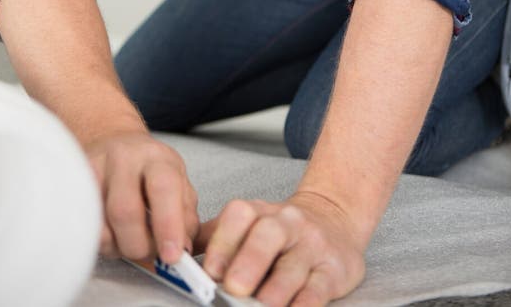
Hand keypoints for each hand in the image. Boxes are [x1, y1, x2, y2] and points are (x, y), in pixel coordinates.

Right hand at [87, 131, 198, 263]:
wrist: (115, 144)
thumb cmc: (150, 171)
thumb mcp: (179, 184)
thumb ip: (186, 217)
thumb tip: (181, 249)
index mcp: (157, 158)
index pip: (163, 188)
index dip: (168, 226)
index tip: (171, 255)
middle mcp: (124, 158)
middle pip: (125, 212)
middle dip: (139, 246)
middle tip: (148, 251)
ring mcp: (94, 169)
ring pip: (101, 226)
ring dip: (118, 248)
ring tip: (128, 239)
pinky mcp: (73, 184)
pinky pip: (83, 229)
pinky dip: (100, 243)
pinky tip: (110, 233)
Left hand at [198, 192, 365, 305]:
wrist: (333, 220)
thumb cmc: (279, 233)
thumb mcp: (249, 225)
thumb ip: (215, 238)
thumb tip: (175, 256)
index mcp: (259, 212)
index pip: (238, 217)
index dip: (223, 242)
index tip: (209, 270)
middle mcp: (287, 223)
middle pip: (267, 235)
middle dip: (249, 261)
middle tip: (233, 287)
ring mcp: (312, 244)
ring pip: (294, 264)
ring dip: (277, 288)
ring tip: (263, 304)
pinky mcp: (334, 269)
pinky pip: (320, 287)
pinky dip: (306, 302)